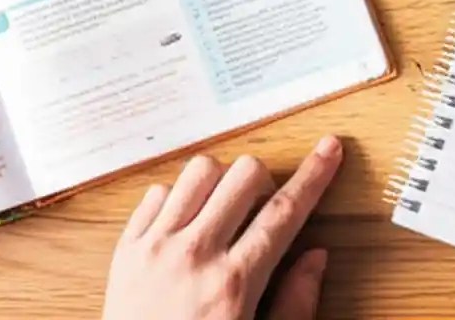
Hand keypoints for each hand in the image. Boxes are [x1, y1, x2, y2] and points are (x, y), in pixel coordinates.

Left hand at [102, 136, 342, 319]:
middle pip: (245, 174)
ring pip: (199, 171)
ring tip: (224, 210)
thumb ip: (295, 303)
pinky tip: (188, 223)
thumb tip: (316, 257)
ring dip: (221, 182)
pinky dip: (177, 199)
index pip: (285, 211)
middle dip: (266, 180)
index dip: (314, 175)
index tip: (329, 150)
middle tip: (264, 206)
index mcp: (235, 283)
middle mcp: (195, 256)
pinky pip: (156, 193)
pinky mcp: (126, 249)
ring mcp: (155, 248)